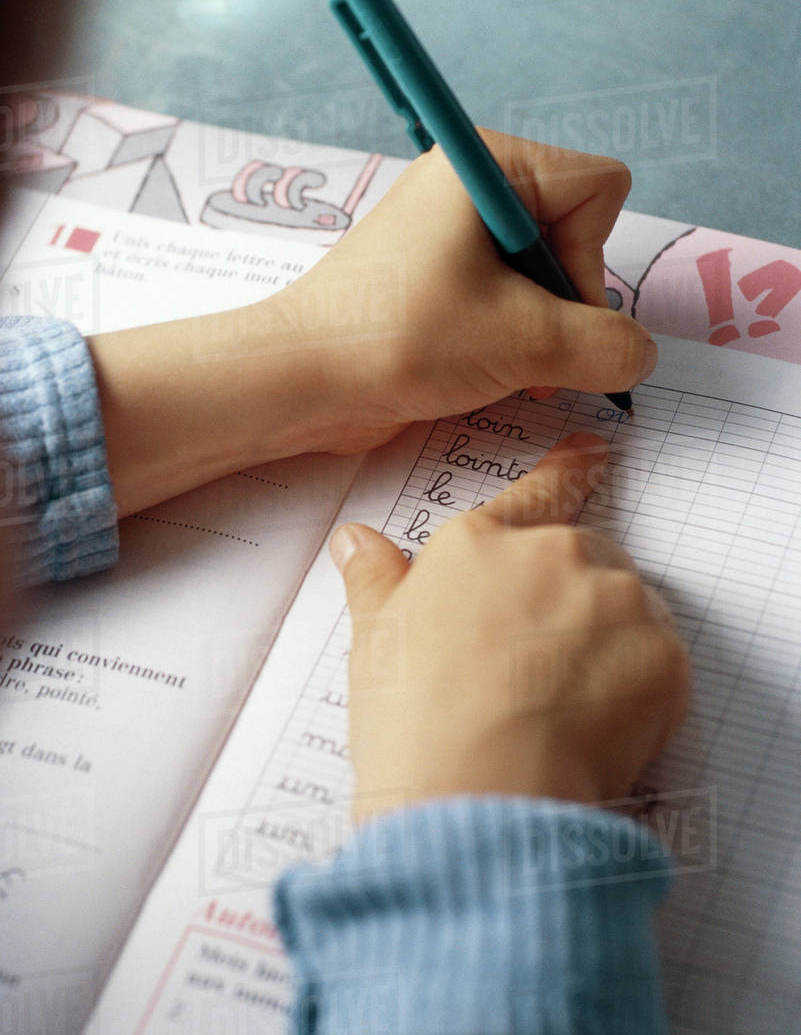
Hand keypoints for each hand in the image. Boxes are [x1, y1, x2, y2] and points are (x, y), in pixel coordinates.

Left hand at [279, 130, 655, 453]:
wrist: (301, 380)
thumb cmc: (399, 339)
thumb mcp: (526, 342)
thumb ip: (607, 345)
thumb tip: (639, 354)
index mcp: (488, 162)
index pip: (600, 187)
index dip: (593, 257)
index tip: (547, 305)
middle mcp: (471, 184)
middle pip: (576, 234)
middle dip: (565, 305)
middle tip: (526, 349)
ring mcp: (450, 230)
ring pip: (543, 275)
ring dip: (538, 331)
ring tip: (500, 367)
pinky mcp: (436, 274)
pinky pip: (507, 296)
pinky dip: (511, 338)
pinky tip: (482, 371)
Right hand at [330, 432, 689, 824]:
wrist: (473, 802)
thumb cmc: (415, 722)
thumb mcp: (377, 640)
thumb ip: (375, 577)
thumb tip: (354, 539)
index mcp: (482, 543)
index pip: (538, 493)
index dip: (568, 470)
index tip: (594, 452)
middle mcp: (553, 553)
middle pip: (587, 559)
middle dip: (573, 604)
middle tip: (539, 669)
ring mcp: (614, 599)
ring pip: (628, 610)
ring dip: (609, 646)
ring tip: (559, 708)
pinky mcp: (662, 655)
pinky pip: (660, 663)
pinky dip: (640, 692)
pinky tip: (594, 728)